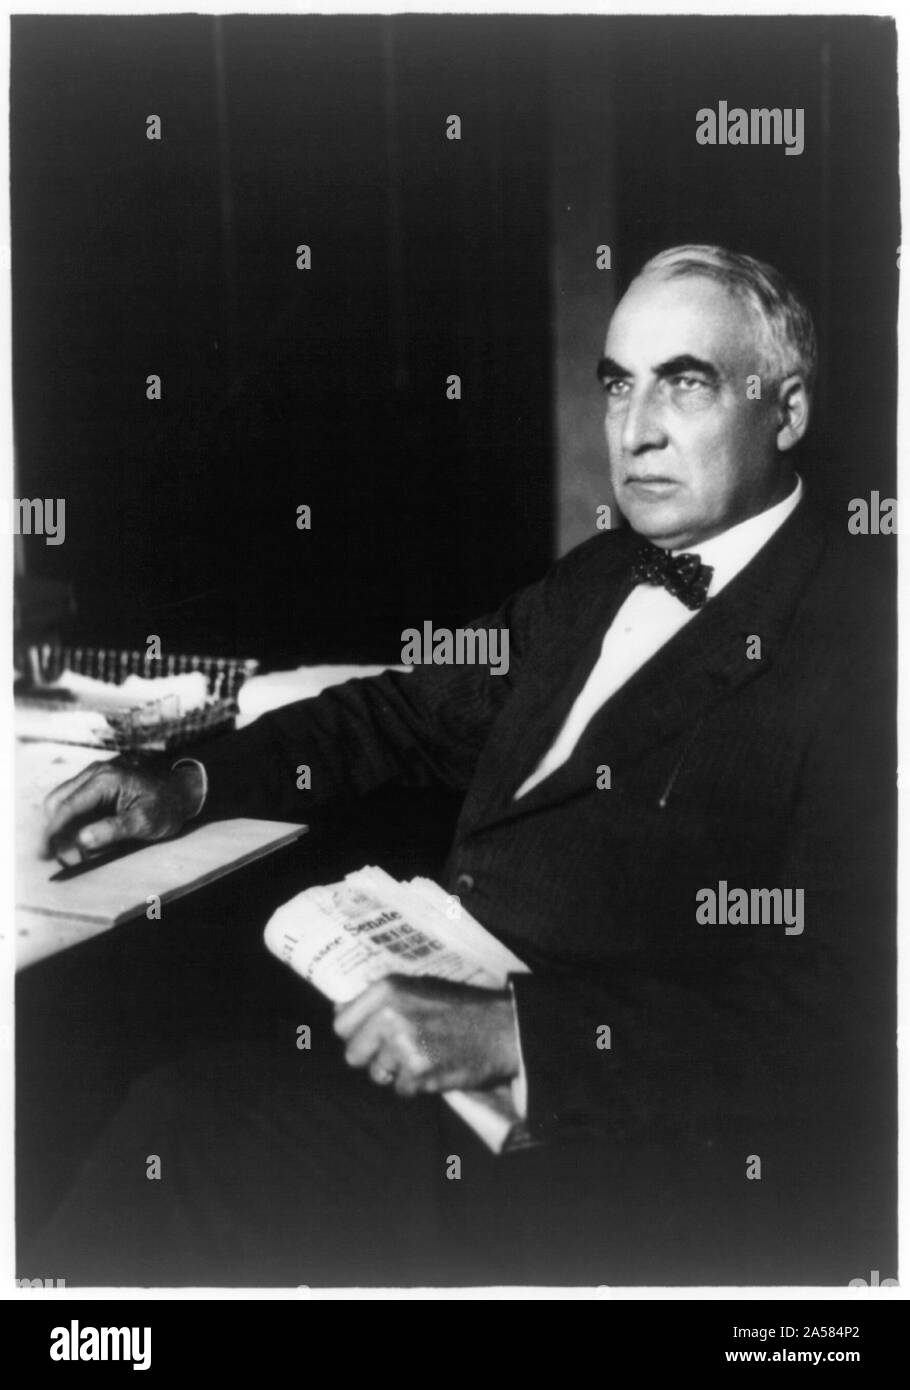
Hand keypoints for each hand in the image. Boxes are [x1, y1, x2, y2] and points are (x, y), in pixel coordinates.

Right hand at [41, 759, 203, 864]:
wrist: (180, 794)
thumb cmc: (165, 807)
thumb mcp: (144, 822)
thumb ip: (112, 830)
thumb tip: (82, 840)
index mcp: (105, 780)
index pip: (68, 806)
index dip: (52, 832)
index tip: (42, 853)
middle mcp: (94, 774)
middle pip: (56, 803)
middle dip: (56, 832)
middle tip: (68, 859)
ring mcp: (92, 778)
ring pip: (62, 804)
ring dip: (64, 830)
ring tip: (80, 854)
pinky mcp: (94, 787)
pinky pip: (73, 806)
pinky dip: (73, 825)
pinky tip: (87, 842)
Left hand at [333, 975, 519, 1096]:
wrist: (502, 1027)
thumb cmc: (461, 1006)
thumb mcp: (418, 987)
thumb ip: (380, 999)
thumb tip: (339, 1010)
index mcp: (387, 989)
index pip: (341, 1023)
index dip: (354, 1034)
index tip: (368, 1037)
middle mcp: (389, 1015)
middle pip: (353, 1054)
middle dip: (373, 1057)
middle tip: (397, 1051)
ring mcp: (403, 1045)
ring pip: (377, 1074)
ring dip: (396, 1072)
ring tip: (422, 1056)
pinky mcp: (418, 1072)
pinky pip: (401, 1089)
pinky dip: (416, 1085)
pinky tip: (434, 1067)